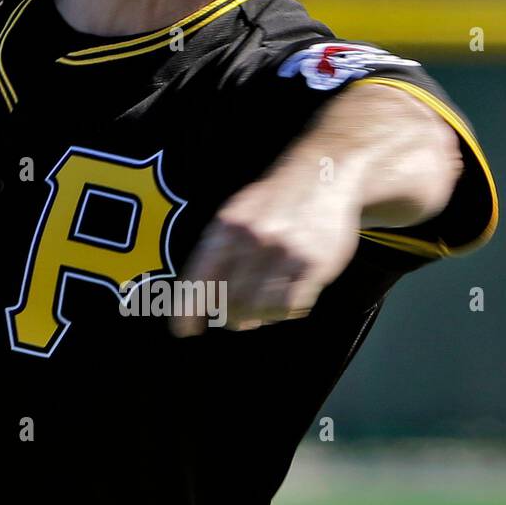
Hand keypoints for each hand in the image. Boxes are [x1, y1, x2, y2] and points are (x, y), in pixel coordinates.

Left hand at [170, 163, 362, 336]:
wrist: (323, 173)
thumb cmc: (272, 202)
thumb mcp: (236, 214)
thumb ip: (218, 253)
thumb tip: (204, 301)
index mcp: (226, 227)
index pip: (199, 277)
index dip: (187, 309)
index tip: (182, 331)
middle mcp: (252, 239)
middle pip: (228, 300)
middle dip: (226, 317)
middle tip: (230, 321)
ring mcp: (284, 252)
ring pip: (259, 308)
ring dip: (255, 318)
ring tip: (257, 313)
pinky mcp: (313, 264)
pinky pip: (290, 306)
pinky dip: (283, 312)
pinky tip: (283, 302)